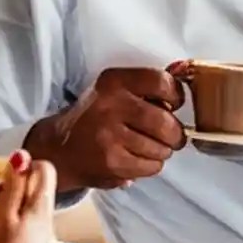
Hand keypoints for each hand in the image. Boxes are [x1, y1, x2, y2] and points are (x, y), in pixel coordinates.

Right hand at [0, 150, 55, 242]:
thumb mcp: (1, 216)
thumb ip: (13, 186)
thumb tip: (22, 155)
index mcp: (42, 206)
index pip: (46, 168)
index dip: (25, 165)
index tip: (6, 174)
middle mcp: (48, 219)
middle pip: (39, 188)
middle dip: (18, 187)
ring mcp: (42, 236)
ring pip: (31, 208)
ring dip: (13, 207)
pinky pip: (26, 226)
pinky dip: (13, 224)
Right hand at [24, 67, 185, 192]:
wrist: (59, 148)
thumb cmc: (96, 116)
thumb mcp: (115, 90)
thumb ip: (147, 86)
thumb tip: (183, 76)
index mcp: (115, 81)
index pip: (161, 82)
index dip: (176, 96)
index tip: (174, 105)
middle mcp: (111, 105)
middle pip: (165, 122)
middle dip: (175, 134)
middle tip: (171, 136)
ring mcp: (110, 135)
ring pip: (161, 148)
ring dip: (162, 151)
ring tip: (147, 147)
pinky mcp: (111, 162)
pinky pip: (151, 166)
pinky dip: (151, 166)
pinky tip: (137, 159)